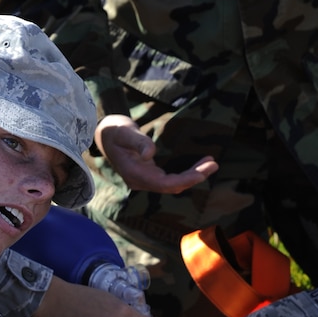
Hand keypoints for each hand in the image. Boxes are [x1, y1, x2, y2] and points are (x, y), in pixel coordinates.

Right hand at [95, 115, 217, 193]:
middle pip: (172, 186)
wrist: (103, 134)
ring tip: (211, 163)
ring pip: (173, 184)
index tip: (202, 172)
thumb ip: (138, 142)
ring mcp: (145, 179)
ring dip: (192, 176)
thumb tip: (150, 155)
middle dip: (194, 177)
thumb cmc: (114, 130)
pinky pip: (171, 178)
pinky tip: (199, 165)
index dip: (184, 180)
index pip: (164, 184)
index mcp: (134, 173)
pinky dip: (186, 173)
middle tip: (214, 163)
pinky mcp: (149, 174)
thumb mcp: (124, 131)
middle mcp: (140, 181)